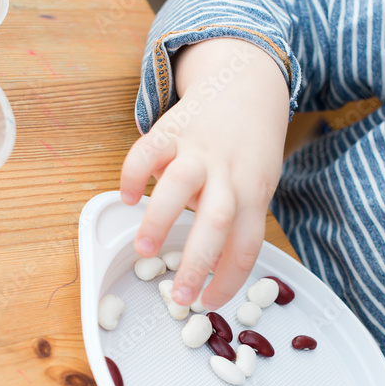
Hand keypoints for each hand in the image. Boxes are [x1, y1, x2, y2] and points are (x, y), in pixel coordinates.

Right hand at [120, 38, 290, 309]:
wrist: (247, 84)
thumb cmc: (249, 149)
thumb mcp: (257, 184)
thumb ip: (237, 220)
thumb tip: (212, 269)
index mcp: (253, 193)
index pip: (246, 246)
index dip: (229, 280)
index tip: (209, 301)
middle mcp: (229, 173)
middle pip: (217, 222)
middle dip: (196, 263)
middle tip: (179, 295)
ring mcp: (200, 150)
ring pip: (180, 185)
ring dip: (160, 220)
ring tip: (144, 249)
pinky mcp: (173, 129)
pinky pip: (149, 150)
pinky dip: (134, 174)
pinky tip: (127, 197)